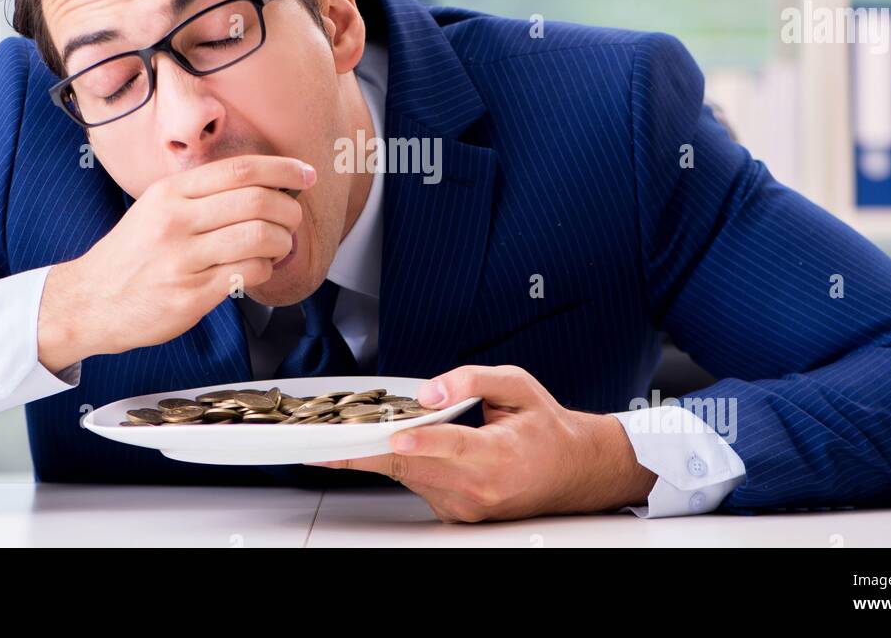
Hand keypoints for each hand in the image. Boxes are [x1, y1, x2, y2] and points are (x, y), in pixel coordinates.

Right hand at [37, 154, 314, 372]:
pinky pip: (248, 274)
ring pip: (259, 237)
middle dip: (289, 208)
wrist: (89, 301)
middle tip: (292, 218)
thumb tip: (262, 182)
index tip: (305, 174)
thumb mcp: (156, 208)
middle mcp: (176, 221)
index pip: (240, 170)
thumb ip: (201, 195)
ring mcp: (183, 259)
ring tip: (277, 247)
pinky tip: (255, 270)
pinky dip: (264, 270)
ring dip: (281, 242)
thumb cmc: (132, 255)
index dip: (282, 169)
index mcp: (171, 193)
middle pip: (257, 201)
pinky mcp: (191, 295)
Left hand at [304, 364, 657, 522]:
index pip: (454, 448)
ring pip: (406, 474)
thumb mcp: (517, 385)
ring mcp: (463, 504)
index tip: (398, 436)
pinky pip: (414, 481)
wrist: (570, 471)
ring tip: (331, 439)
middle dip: (364, 451)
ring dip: (371, 454)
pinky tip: (373, 445)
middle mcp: (478, 488)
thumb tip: (431, 390)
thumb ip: (472, 379)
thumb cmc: (544, 427)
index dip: (423, 442)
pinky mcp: (453, 510)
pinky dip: (394, 462)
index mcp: (498, 456)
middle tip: (320, 445)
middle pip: (411, 466)